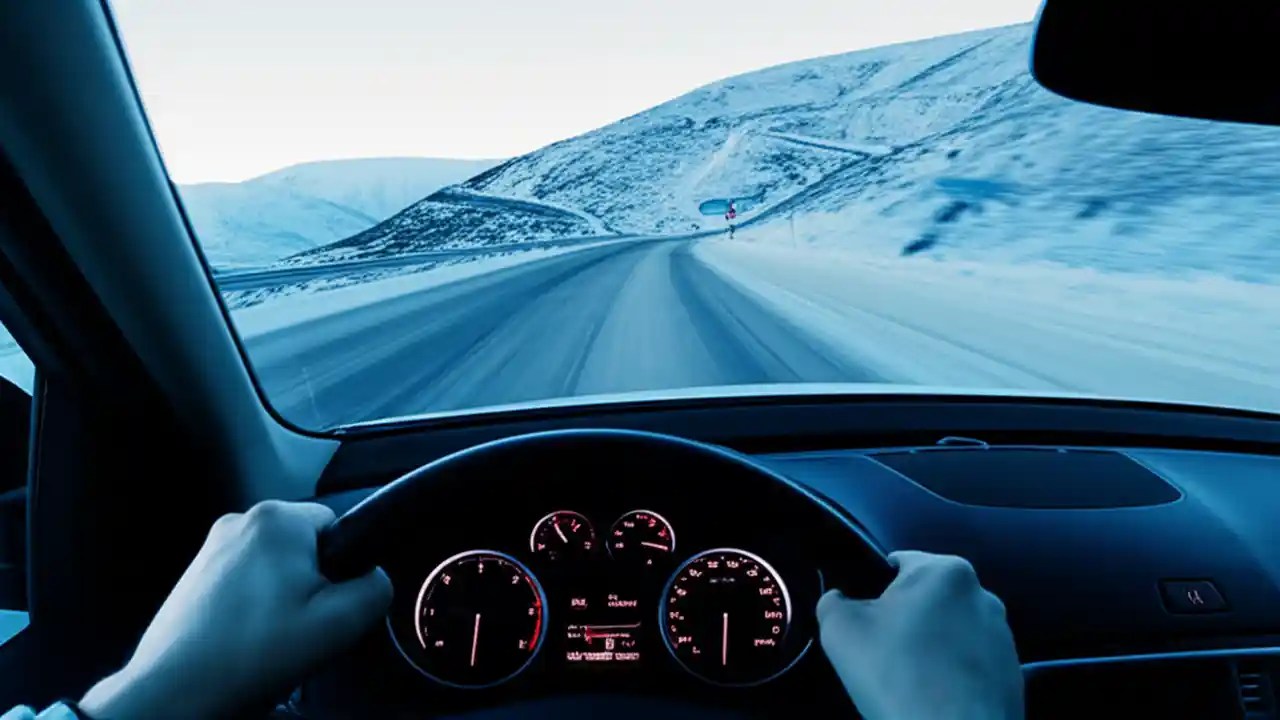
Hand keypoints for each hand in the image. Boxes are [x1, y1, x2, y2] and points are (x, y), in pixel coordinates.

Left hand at [81, 501, 392, 719]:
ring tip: (269, 639)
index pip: (339, 528)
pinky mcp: (194, 576)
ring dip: (280, 600)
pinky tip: (245, 640)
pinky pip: (245, 583)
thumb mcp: (341, 623)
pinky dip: (252, 608)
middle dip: (310, 587)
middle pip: (306, 549)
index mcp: (277, 517)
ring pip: (275, 569)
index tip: (325, 608)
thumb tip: (372, 578)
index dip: (343, 572)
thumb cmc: (253, 654)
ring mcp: (210, 548)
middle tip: (300, 629)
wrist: (175, 694)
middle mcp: (239, 520)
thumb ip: (376, 588)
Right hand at [817, 551, 1023, 719]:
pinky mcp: (1013, 670)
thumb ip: (833, 602)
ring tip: (912, 680)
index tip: (866, 624)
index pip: (897, 563)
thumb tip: (840, 600)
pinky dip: (952, 673)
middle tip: (885, 654)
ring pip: (949, 631)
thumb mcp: (840, 630)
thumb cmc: (897, 675)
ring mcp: (1003, 634)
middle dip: (905, 620)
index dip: (873, 591)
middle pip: (926, 598)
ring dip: (930, 647)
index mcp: (944, 570)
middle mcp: (983, 593)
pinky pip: (970, 661)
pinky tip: (936, 695)